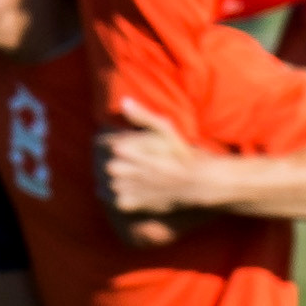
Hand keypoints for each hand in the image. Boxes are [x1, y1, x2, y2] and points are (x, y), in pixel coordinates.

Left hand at [96, 97, 223, 231]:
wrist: (198, 181)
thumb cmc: (181, 152)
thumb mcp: (166, 129)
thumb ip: (143, 116)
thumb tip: (125, 101)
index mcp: (129, 150)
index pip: (107, 147)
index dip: (118, 147)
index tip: (130, 148)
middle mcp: (126, 170)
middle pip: (109, 166)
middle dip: (121, 164)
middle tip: (138, 165)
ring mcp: (129, 188)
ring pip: (112, 183)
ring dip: (123, 181)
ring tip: (141, 177)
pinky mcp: (132, 204)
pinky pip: (119, 200)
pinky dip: (127, 197)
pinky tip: (141, 191)